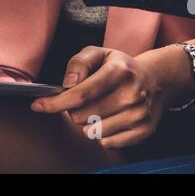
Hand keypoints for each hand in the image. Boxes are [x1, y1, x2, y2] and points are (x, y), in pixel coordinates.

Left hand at [30, 44, 194, 148]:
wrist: (156, 80)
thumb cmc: (120, 67)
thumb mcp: (99, 53)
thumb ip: (79, 62)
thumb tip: (68, 84)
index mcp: (119, 72)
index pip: (81, 94)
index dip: (56, 102)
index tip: (38, 105)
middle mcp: (132, 93)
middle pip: (84, 115)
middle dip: (73, 111)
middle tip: (81, 102)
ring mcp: (139, 114)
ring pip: (94, 132)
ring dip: (88, 123)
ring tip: (97, 110)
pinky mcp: (144, 130)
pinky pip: (109, 142)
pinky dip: (102, 134)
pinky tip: (108, 119)